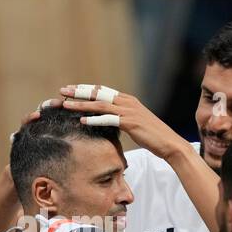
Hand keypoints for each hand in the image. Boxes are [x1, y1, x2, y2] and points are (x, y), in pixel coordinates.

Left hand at [58, 84, 190, 161]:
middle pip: (98, 93)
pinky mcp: (130, 122)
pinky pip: (108, 119)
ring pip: (100, 104)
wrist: (169, 143)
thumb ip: (120, 119)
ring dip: (81, 104)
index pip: (102, 90)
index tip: (70, 89)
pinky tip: (82, 121)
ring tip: (66, 104)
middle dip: (79, 91)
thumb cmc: (151, 136)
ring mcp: (129, 111)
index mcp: (127, 100)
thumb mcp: (133, 124)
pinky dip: (94, 119)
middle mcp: (127, 101)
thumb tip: (108, 121)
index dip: (85, 89)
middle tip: (62, 91)